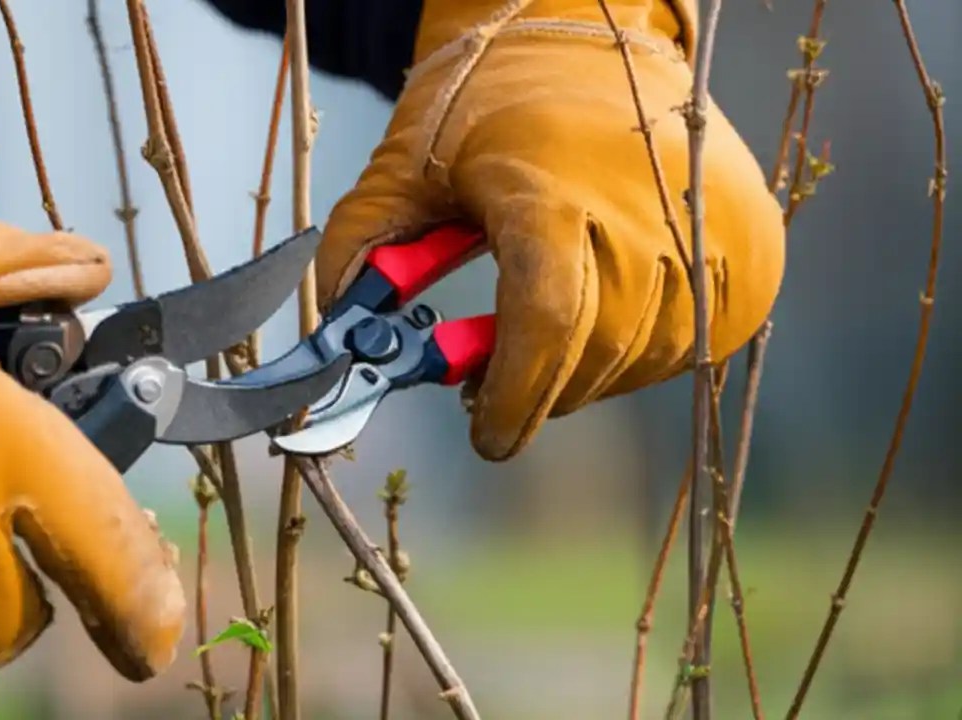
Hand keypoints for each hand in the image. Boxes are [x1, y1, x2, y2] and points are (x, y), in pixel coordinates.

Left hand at [316, 0, 785, 460]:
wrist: (591, 37)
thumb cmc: (489, 101)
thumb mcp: (404, 164)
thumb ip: (362, 249)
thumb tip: (339, 335)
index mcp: (554, 186)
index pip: (545, 318)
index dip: (512, 393)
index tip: (484, 430)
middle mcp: (647, 209)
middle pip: (593, 352)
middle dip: (535, 391)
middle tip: (491, 393)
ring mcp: (712, 231)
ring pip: (643, 358)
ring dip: (583, 375)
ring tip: (540, 344)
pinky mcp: (750, 250)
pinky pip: (690, 342)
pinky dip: (636, 352)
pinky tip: (600, 319)